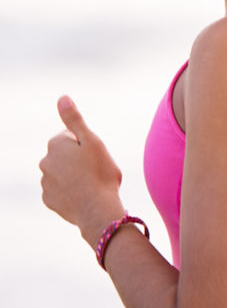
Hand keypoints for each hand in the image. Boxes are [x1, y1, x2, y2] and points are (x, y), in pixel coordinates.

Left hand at [39, 96, 124, 244]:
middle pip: (66, 155)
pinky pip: (61, 191)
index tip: (96, 154)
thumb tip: (62, 98)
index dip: (87, 144)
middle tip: (97, 169)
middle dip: (79, 159)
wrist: (97, 210)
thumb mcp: (92, 141)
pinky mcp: (49, 200)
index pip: (71, 136)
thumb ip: (74, 120)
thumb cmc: (99, 173)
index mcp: (56, 145)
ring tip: (93, 184)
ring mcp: (45, 182)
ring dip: (75, 175)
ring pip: (63, 173)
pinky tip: (85, 196)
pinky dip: (71, 191)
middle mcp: (45, 162)